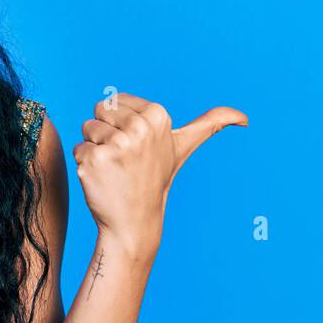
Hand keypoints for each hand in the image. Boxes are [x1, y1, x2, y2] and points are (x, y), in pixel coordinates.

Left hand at [73, 92, 247, 257]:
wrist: (135, 220)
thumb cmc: (155, 179)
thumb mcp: (183, 147)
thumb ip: (210, 125)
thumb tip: (244, 118)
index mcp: (158, 115)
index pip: (113, 101)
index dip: (119, 124)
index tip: (137, 146)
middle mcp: (139, 127)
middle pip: (97, 112)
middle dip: (105, 133)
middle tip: (124, 159)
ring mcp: (117, 144)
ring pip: (87, 129)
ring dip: (95, 150)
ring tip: (114, 169)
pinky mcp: (95, 159)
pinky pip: (78, 149)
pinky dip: (85, 164)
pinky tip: (103, 179)